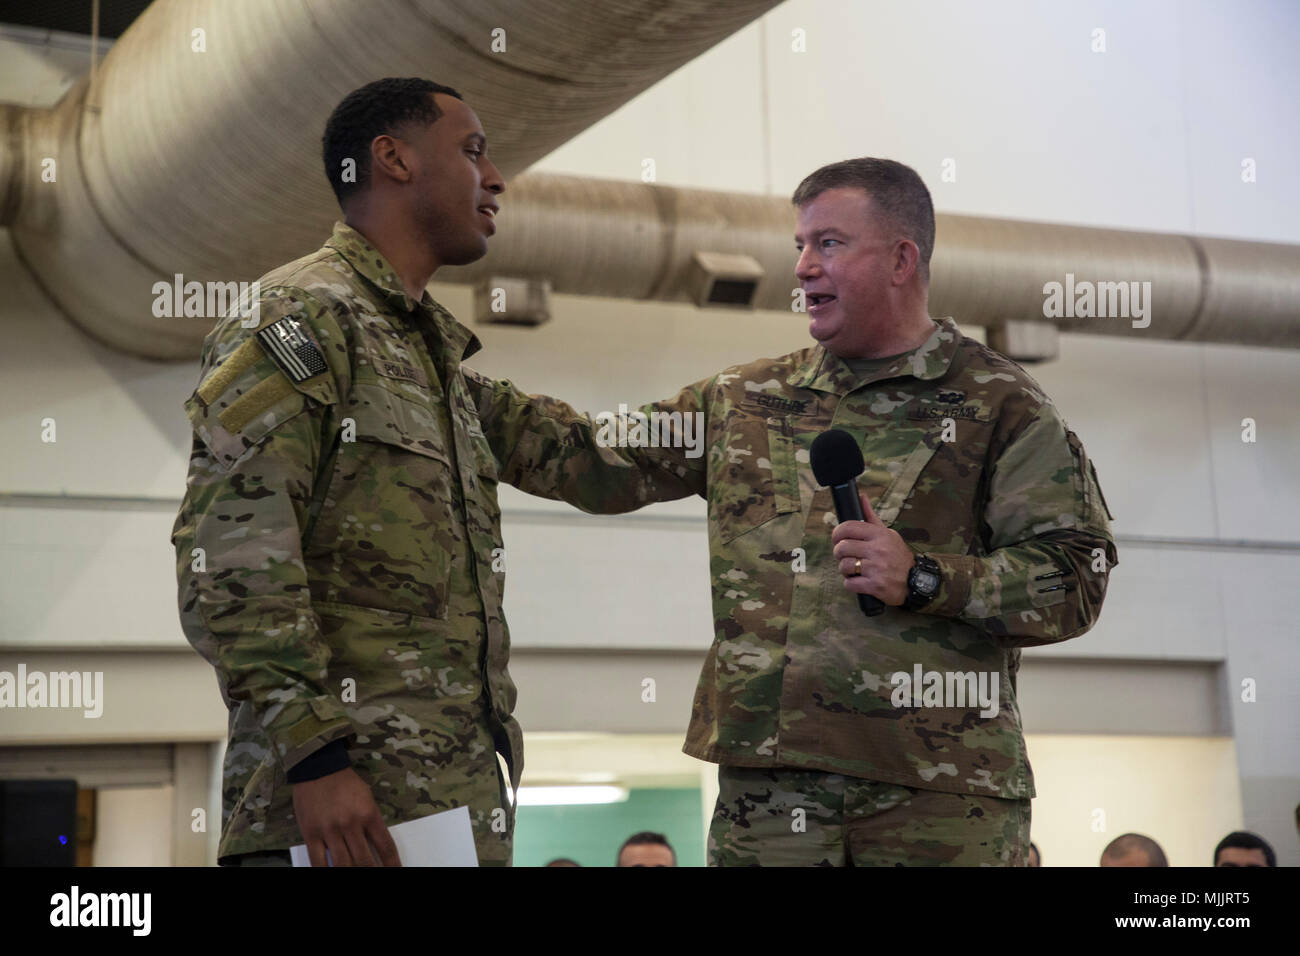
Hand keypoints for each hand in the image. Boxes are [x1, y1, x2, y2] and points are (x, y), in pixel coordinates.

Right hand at [292, 767, 401, 866]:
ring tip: (355, 875)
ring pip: (343, 864)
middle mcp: (351, 824)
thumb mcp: (366, 797)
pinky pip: (318, 862)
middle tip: (375, 874)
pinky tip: (330, 874)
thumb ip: (371, 821)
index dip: (392, 863)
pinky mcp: (311, 834)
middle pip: (364, 860)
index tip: (395, 871)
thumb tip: (376, 846)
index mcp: (368, 814)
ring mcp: (330, 830)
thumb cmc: (345, 783)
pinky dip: (325, 871)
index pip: (385, 846)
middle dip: (371, 871)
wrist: (317, 768)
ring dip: (350, 874)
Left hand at [830, 492, 913, 606]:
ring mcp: (877, 568)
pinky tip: (859, 581)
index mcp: (879, 535)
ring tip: (854, 569)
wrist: (916, 581)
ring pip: (844, 566)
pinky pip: (850, 584)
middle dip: (839, 553)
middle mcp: (878, 550)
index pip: (847, 528)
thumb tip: (861, 496)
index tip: (837, 539)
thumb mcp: (888, 534)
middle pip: (842, 548)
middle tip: (846, 556)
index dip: (837, 533)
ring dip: (845, 570)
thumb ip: (871, 517)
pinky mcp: (875, 585)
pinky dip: (851, 584)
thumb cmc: (898, 556)